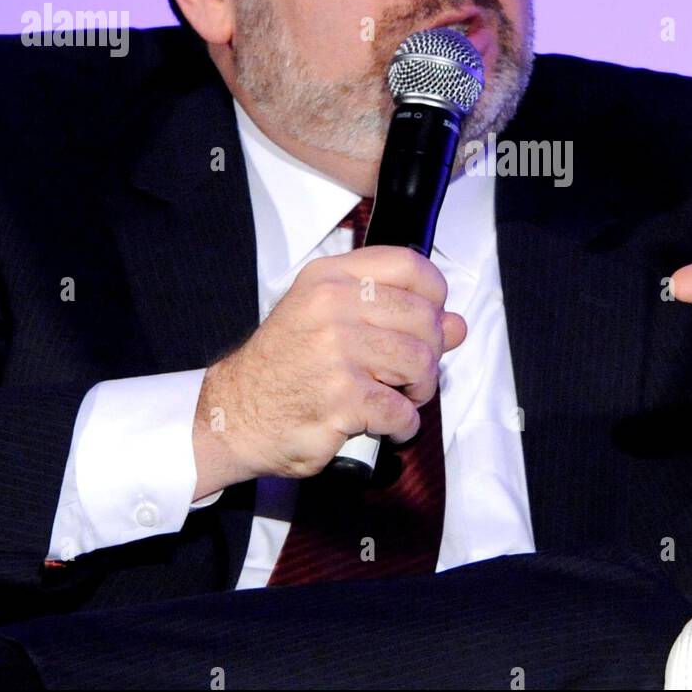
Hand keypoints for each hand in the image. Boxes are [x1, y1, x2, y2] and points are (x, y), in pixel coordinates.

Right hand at [192, 247, 466, 495]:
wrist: (234, 414)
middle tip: (410, 373)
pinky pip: (401, 410)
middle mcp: (332, 305)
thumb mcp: (330, 320)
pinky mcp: (341, 398)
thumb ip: (395, 315)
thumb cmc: (287, 366)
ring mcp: (336, 351)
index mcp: (330, 278)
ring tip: (398, 398)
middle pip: (424, 319)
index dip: (434, 295)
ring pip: (420, 364)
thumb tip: (457, 324)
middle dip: (429, 353)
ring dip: (418, 390)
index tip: (432, 318)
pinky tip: (386, 425)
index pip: (410, 266)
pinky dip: (403, 424)